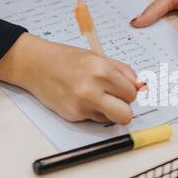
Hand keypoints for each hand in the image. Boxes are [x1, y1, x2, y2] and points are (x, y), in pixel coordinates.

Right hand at [0, 33, 144, 124]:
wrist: (35, 64)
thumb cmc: (67, 59)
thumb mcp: (98, 57)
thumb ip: (122, 72)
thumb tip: (142, 88)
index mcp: (101, 70)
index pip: (132, 94)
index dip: (128, 92)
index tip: (121, 88)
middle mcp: (92, 90)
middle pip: (126, 115)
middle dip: (124, 109)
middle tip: (115, 99)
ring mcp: (81, 105)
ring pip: (111, 120)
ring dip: (108, 111)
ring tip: (93, 96)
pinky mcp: (72, 116)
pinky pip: (94, 120)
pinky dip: (92, 112)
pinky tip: (80, 99)